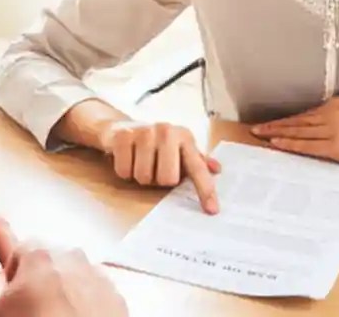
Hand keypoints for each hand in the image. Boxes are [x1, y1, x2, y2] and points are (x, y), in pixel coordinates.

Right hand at [0, 241, 126, 316]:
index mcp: (41, 255)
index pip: (19, 250)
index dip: (12, 273)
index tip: (11, 295)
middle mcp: (73, 257)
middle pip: (50, 262)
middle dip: (40, 281)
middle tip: (33, 309)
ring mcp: (99, 276)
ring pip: (76, 277)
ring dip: (65, 291)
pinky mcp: (118, 298)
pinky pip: (97, 295)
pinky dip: (88, 305)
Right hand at [99, 120, 220, 213]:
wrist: (121, 127)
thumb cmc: (155, 144)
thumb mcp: (178, 149)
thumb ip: (196, 161)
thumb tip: (216, 169)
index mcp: (184, 137)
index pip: (197, 168)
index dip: (205, 190)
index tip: (212, 210)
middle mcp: (167, 132)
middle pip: (167, 179)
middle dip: (159, 180)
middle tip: (155, 169)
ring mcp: (144, 132)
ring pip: (144, 177)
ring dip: (141, 176)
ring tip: (140, 162)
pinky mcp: (123, 136)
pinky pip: (124, 171)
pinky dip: (125, 171)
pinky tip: (128, 158)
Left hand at [250, 96, 338, 168]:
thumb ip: (335, 118)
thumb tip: (315, 128)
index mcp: (335, 104)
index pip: (303, 113)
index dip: (284, 120)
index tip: (270, 123)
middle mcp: (331, 113)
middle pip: (296, 120)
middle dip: (274, 125)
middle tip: (255, 129)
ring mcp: (333, 129)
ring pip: (298, 131)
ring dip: (277, 134)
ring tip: (260, 136)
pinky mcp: (337, 146)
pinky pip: (307, 145)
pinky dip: (290, 144)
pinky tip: (277, 144)